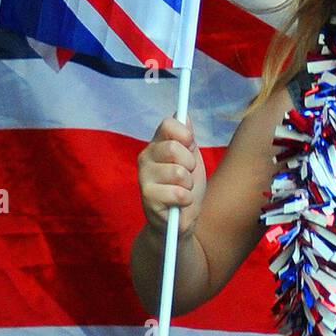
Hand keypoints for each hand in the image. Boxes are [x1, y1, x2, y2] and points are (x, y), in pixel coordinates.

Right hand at [137, 116, 207, 237]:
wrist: (181, 220)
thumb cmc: (186, 188)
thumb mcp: (192, 160)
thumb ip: (187, 138)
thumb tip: (184, 115)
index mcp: (157, 145)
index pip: (168, 124)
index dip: (185, 134)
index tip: (190, 145)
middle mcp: (146, 157)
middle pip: (175, 148)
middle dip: (190, 165)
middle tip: (187, 176)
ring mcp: (144, 177)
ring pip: (179, 173)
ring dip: (189, 185)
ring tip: (182, 191)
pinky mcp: (147, 197)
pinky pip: (178, 193)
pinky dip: (186, 200)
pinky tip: (179, 204)